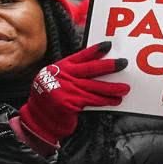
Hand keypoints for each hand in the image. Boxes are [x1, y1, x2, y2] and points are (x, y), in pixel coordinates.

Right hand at [13, 41, 129, 150]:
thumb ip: (70, 75)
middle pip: (92, 69)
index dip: (95, 50)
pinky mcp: (71, 103)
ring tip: (125, 88)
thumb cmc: (49, 98)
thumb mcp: (55, 80)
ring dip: (112, 88)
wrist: (38, 117)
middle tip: (123, 64)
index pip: (81, 56)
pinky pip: (93, 101)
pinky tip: (115, 101)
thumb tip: (93, 71)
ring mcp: (68, 89)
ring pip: (96, 87)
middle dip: (110, 66)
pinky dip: (105, 101)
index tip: (108, 46)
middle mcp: (65, 76)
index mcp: (61, 67)